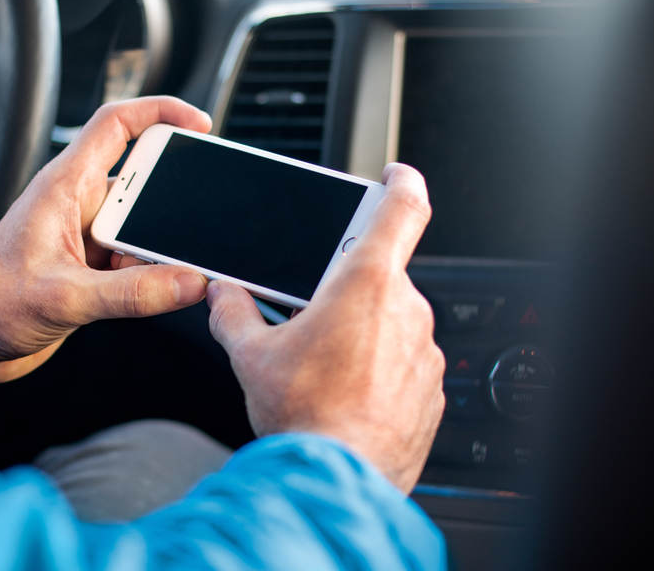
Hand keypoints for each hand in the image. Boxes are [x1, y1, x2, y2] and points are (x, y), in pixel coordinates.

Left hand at [0, 97, 212, 386]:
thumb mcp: (65, 296)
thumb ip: (131, 292)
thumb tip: (187, 282)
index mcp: (65, 187)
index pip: (116, 126)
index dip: (159, 112)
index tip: (197, 123)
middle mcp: (77, 206)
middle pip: (141, 179)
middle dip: (171, 197)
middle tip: (192, 221)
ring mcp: (84, 237)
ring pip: (141, 224)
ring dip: (159, 244)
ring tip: (170, 268)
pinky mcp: (89, 269)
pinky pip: (134, 259)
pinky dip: (150, 272)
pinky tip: (155, 290)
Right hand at [206, 163, 444, 492]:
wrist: (336, 478)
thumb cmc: (302, 414)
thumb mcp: (252, 356)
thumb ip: (233, 312)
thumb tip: (222, 294)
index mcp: (365, 283)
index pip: (402, 209)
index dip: (401, 182)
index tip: (396, 176)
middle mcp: (405, 309)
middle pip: (381, 275)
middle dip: (349, 289)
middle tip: (315, 316)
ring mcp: (424, 350)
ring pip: (393, 320)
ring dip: (364, 330)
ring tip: (327, 364)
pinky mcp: (431, 387)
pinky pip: (406, 359)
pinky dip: (380, 365)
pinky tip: (348, 391)